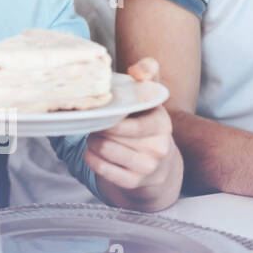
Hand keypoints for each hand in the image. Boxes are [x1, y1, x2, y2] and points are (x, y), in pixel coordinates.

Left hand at [84, 57, 178, 192]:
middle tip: (95, 123)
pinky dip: (90, 158)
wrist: (158, 166)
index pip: (132, 123)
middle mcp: (159, 147)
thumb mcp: (151, 98)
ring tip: (95, 136)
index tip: (101, 112)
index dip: (110, 118)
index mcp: (162, 123)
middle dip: (97, 127)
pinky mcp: (133, 182)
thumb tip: (138, 70)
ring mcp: (147, 167)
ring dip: (91, 141)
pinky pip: (101, 168)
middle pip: (112, 134)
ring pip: (104, 149)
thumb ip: (148, 74)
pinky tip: (93, 152)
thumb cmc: (146, 123)